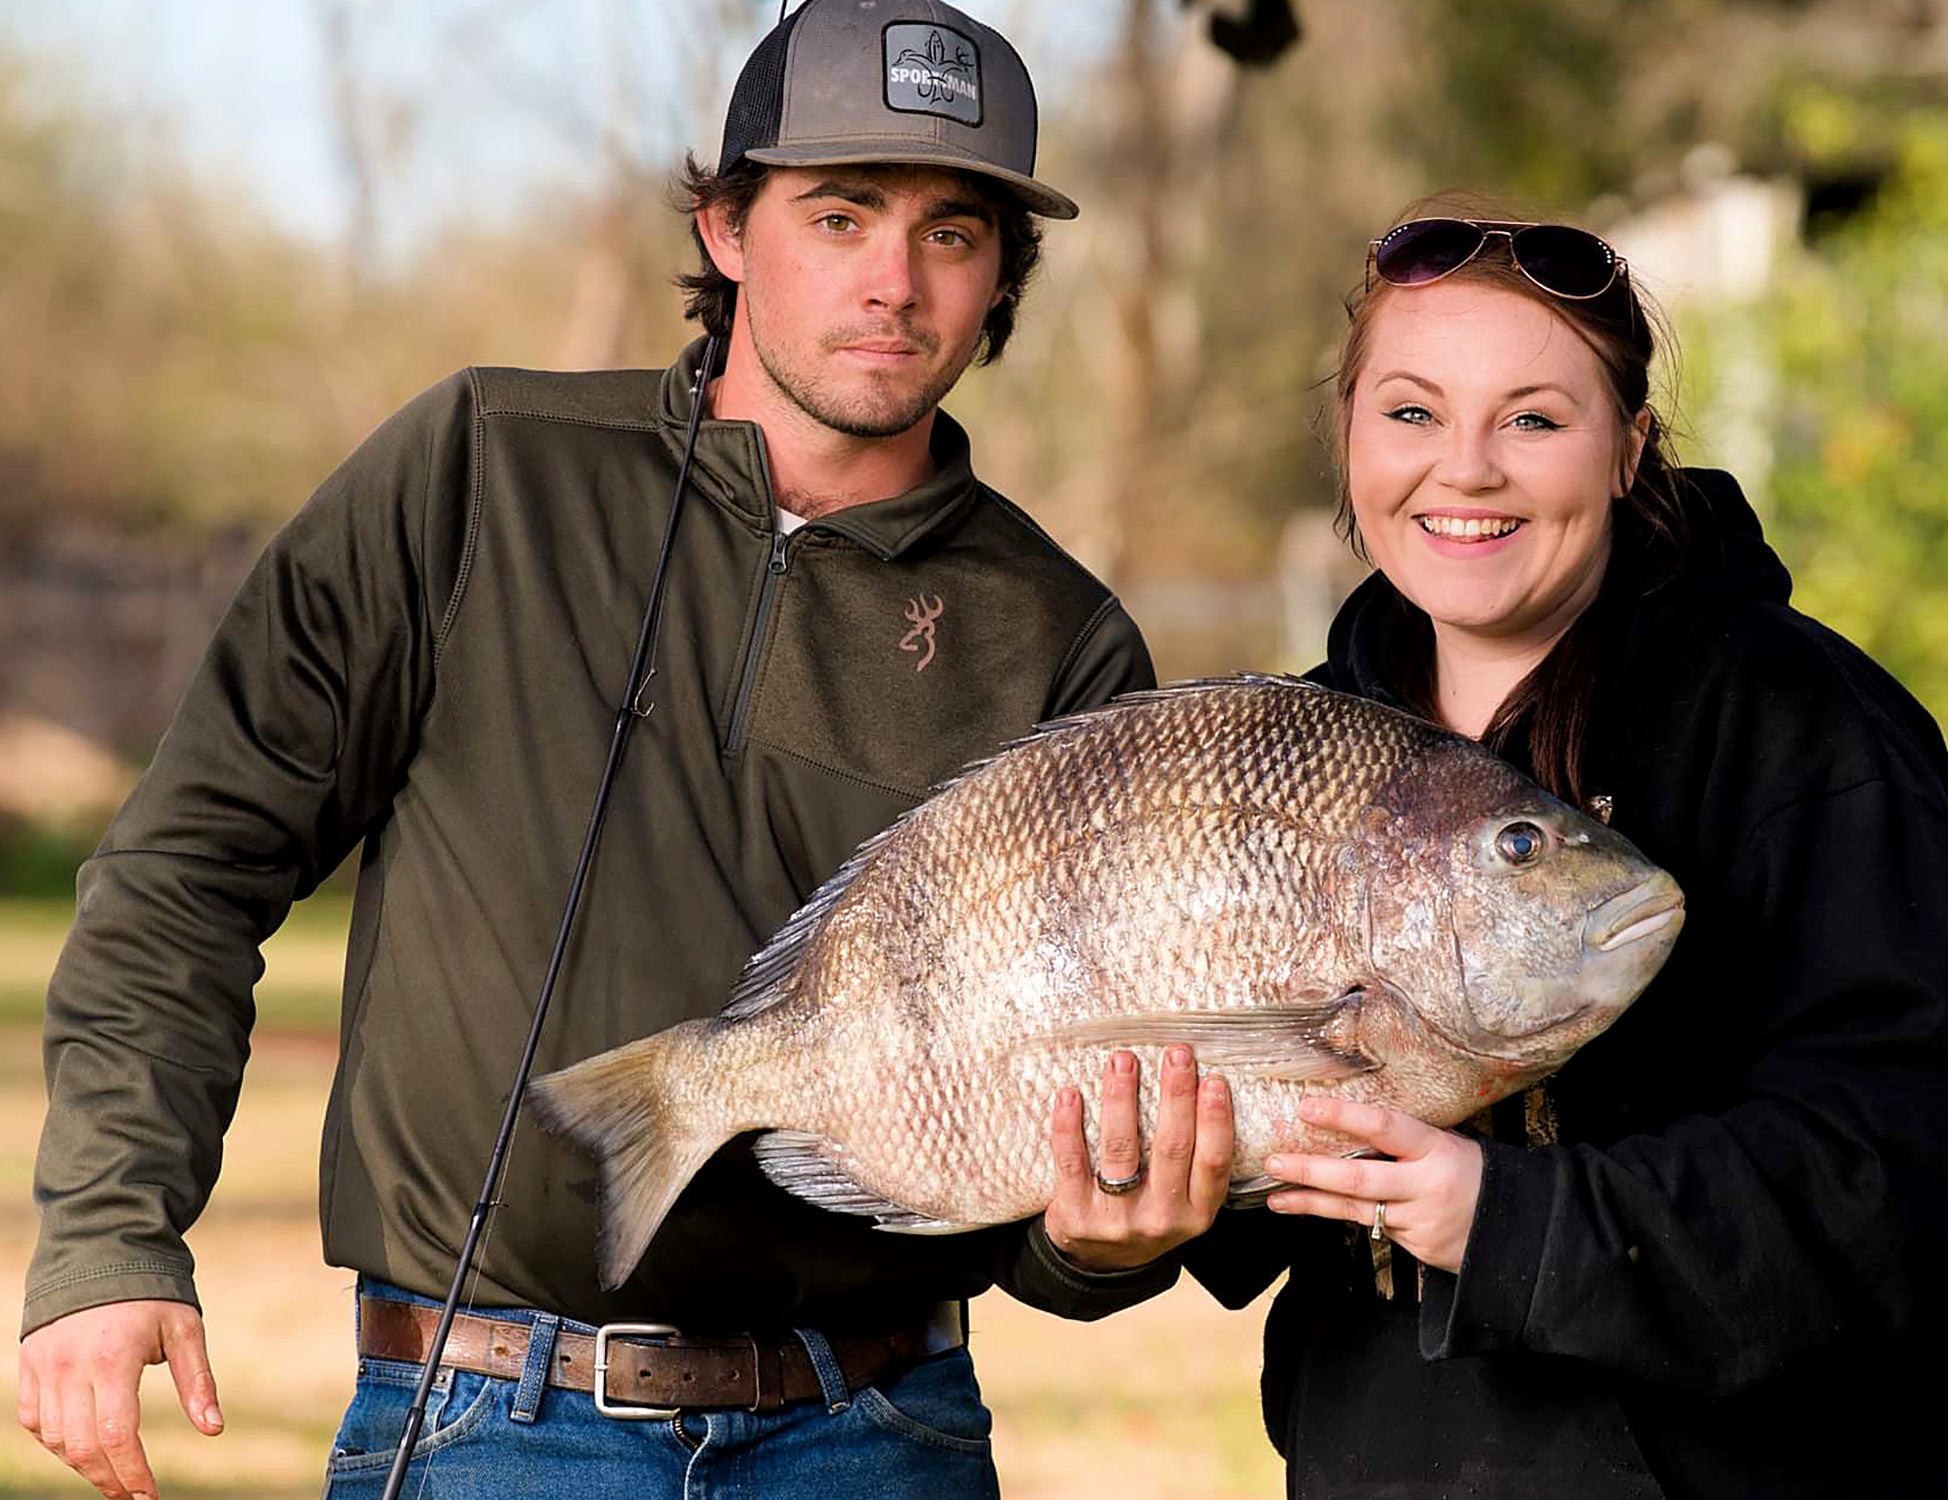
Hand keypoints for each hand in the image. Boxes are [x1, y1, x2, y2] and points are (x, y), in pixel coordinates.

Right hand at [18, 1300, 222, 1499]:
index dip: (132, 1473)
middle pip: (82, 1446)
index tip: (148, 1497)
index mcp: (113, 1359)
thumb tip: (214, 1429)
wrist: (101, 1252)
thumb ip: (197, 1382)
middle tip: (132, 1495)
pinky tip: (81, 1446)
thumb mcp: (185, 1329)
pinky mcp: (30, 1366)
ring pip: (55, 1439)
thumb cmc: (152, 1294)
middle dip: (108, 1478)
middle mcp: (71, 1368)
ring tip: (113, 1473)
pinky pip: (33, 1420)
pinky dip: (55, 1441)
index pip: (119, 1435)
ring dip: (82, 1464)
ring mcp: (45, 1368)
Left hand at [1043, 1045, 1234, 1271]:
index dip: (1215, 1120)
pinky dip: (1069, 1126)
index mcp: (1197, 1213)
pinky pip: (1073, 1162)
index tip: (1214, 1079)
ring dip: (1122, 1099)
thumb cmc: (1149, 1214)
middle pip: (1171, 1147)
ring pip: (1121, 1149)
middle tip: (1176, 1053)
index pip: (1213, 1162)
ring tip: (1123, 1061)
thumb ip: (1195, 1163)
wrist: (1099, 1264)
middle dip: (1175, 1094)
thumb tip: (1205, 1088)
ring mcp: (1118, 1219)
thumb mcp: (1185, 1203)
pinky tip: (1070, 1094)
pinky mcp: (1077, 1215)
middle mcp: (1161, 1218)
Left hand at [1264, 1095, 1482, 1272]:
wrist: (1519, 1228)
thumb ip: (1406, 1139)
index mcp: (1435, 1149)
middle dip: (1309, 1170)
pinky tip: (1315, 1211)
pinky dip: (1343, 1218)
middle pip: (1357, 1178)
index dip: (1342, 1116)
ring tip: (1276, 1197)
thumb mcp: (1449, 1144)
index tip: (1306, 1107)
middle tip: (1273, 1161)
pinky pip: (1373, 1228)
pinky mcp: (1416, 1247)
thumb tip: (1352, 1120)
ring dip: (1311, 1202)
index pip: (1383, 1126)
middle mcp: (1425, 1185)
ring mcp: (1419, 1220)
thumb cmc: (1476, 1174)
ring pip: (1355, 1209)